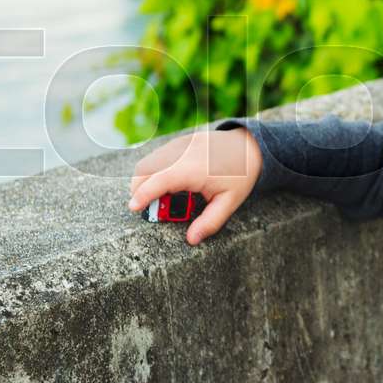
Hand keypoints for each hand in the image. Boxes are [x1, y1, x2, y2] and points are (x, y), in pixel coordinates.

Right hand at [127, 128, 263, 245]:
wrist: (248, 146)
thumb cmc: (241, 175)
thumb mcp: (230, 202)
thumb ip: (210, 222)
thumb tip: (192, 239)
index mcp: (195, 168)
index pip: (160, 180)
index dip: (143, 194)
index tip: (133, 208)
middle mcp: (183, 153)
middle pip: (146, 170)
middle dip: (140, 190)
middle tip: (151, 208)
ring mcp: (179, 145)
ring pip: (148, 163)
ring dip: (145, 181)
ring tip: (163, 198)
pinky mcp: (178, 143)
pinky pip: (156, 158)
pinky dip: (153, 172)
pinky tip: (170, 184)